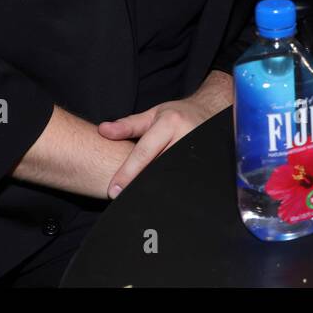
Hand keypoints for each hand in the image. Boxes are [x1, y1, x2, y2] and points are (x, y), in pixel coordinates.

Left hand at [98, 94, 222, 198]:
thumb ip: (128, 125)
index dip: (127, 173)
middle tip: (123, 198)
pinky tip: (161, 196)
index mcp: (170, 123)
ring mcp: (198, 152)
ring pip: (172, 178)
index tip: (114, 190)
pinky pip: (184, 180)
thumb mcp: (152, 114)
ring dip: (155, 190)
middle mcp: (186, 136)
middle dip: (139, 184)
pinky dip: (170, 189)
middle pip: (158, 169)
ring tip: (139, 200)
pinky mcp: (205, 164)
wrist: (210, 112)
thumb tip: (103, 130)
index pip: (144, 152)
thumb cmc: (178, 115)